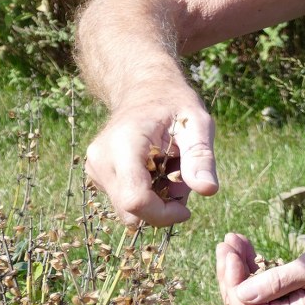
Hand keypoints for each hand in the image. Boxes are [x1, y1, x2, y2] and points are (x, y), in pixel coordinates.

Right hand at [85, 93, 218, 227]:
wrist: (145, 90)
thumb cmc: (174, 104)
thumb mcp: (198, 124)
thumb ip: (201, 157)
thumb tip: (208, 190)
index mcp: (124, 144)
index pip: (135, 200)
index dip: (163, 214)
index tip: (186, 208)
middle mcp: (102, 159)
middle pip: (130, 211)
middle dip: (162, 208)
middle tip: (181, 181)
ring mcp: (96, 168)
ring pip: (128, 210)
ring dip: (155, 201)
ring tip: (169, 170)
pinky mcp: (97, 175)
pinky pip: (124, 201)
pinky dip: (146, 195)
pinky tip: (156, 171)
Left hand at [216, 233, 304, 304]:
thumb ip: (275, 282)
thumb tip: (240, 292)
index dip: (230, 278)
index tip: (228, 248)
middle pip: (241, 304)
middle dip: (230, 271)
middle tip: (226, 241)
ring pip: (249, 298)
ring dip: (240, 269)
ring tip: (234, 240)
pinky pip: (262, 295)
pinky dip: (253, 273)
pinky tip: (248, 251)